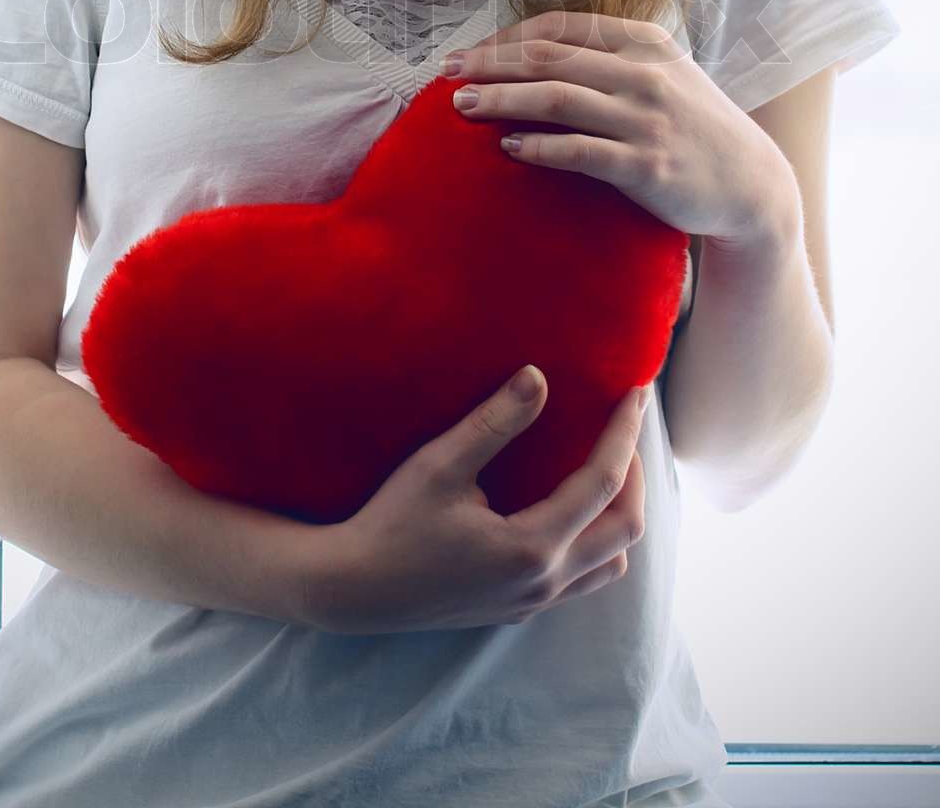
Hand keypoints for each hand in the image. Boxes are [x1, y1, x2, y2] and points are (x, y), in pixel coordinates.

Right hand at [302, 368, 649, 634]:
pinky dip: (595, 541)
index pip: (602, 484)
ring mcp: (532, 603)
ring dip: (619, 515)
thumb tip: (539, 377)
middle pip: (624, 531)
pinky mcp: (516, 610)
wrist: (352, 589)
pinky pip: (581, 580)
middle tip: (623, 429)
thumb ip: (494, 422)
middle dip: (635, 476)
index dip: (624, 434)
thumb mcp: (439, 465)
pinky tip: (569, 511)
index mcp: (532, 547)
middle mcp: (543, 583)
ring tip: (604, 469)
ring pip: (610, 564)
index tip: (636, 395)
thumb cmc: (391, 524)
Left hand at [442, 9, 792, 243]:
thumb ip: (610, 60)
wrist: (752, 185)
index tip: (469, 53)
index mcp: (644, 42)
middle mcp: (644, 73)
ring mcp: (646, 118)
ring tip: (462, 107)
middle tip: (446, 74)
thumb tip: (535, 55)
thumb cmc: (695, 128)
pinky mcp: (646, 165)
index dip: (507, 37)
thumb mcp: (662, 75)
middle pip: (548, 59)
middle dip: (490, 63)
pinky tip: (507, 150)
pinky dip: (539, 148)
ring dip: (501, 100)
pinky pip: (580, 151)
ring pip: (556, 99)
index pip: (559, 28)